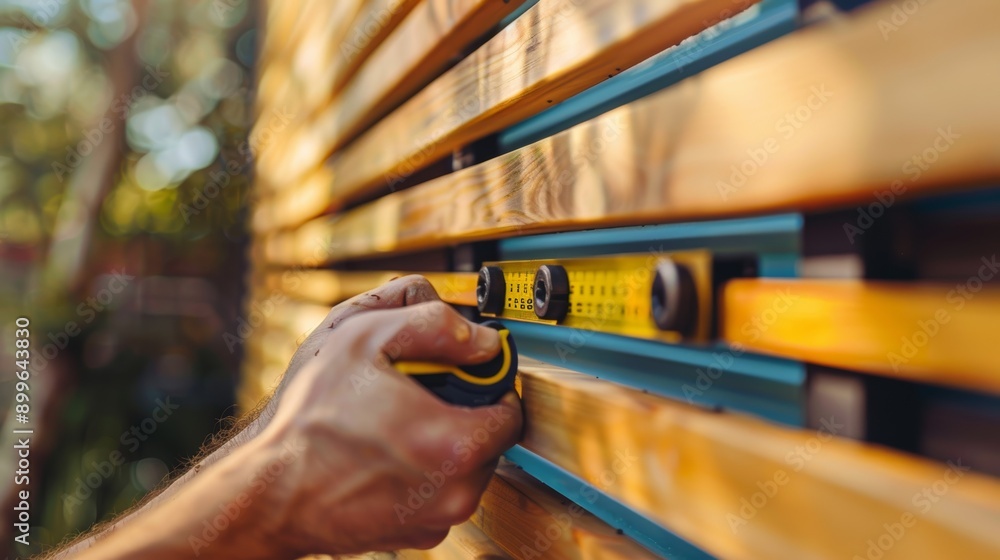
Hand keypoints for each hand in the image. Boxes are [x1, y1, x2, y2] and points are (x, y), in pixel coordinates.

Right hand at [248, 300, 523, 556]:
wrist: (267, 493)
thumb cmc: (310, 422)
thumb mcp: (366, 337)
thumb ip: (435, 324)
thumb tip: (481, 339)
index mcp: (456, 444)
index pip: (512, 410)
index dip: (489, 383)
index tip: (464, 372)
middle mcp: (456, 492)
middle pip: (490, 440)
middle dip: (464, 411)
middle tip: (422, 393)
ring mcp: (436, 520)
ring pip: (465, 468)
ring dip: (443, 441)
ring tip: (397, 421)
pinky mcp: (415, 536)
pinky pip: (439, 493)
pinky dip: (424, 473)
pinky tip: (386, 453)